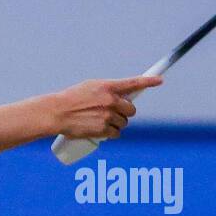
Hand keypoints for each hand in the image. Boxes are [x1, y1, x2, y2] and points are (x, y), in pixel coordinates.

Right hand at [48, 76, 162, 139]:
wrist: (56, 113)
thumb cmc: (70, 99)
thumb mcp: (89, 87)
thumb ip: (107, 90)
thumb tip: (122, 95)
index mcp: (108, 87)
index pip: (133, 83)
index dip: (149, 81)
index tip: (159, 81)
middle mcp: (110, 101)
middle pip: (131, 109)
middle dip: (125, 113)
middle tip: (113, 114)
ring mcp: (107, 116)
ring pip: (123, 123)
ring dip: (117, 124)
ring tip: (103, 123)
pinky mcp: (103, 130)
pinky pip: (116, 134)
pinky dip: (112, 134)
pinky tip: (104, 133)